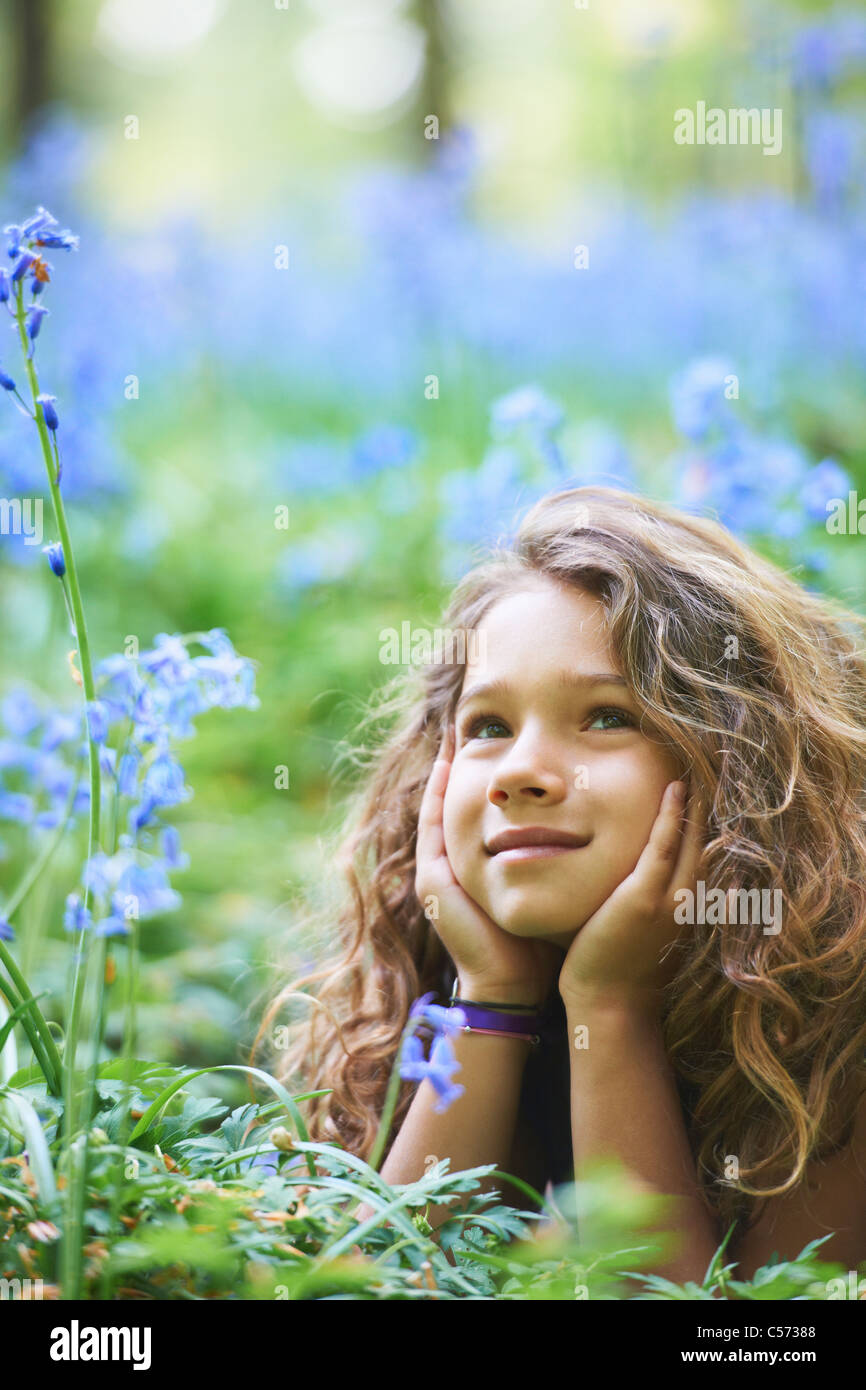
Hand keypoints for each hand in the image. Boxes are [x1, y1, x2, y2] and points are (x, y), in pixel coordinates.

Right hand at [415, 727, 563, 1006]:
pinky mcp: (432, 881)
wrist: (516, 986)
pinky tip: (448, 762)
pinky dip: (438, 792)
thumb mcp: (552, 884)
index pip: (482, 807)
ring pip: (439, 805)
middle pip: (455, 799)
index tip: (503, 732)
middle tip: (470, 718)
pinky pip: (431, 825)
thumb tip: (598, 822)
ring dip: (446, 767)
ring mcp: (436, 872)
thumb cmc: (542, 940)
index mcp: (480, 865)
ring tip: (457, 728)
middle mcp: (453, 864)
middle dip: (462, 760)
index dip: (489, 771)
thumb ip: (563, 856)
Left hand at [558, 780, 706, 1014]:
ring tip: (699, 766)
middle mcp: (690, 901)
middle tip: (713, 767)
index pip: (707, 855)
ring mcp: (670, 899)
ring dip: (696, 801)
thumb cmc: (619, 971)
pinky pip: (664, 846)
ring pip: (692, 839)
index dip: (712, 822)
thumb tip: (669, 883)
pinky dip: (672, 816)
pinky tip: (676, 789)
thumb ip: (661, 906)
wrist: (608, 1005)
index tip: (711, 790)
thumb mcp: (651, 935)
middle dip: (711, 805)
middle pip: (709, 842)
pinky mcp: (644, 897)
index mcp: (690, 908)